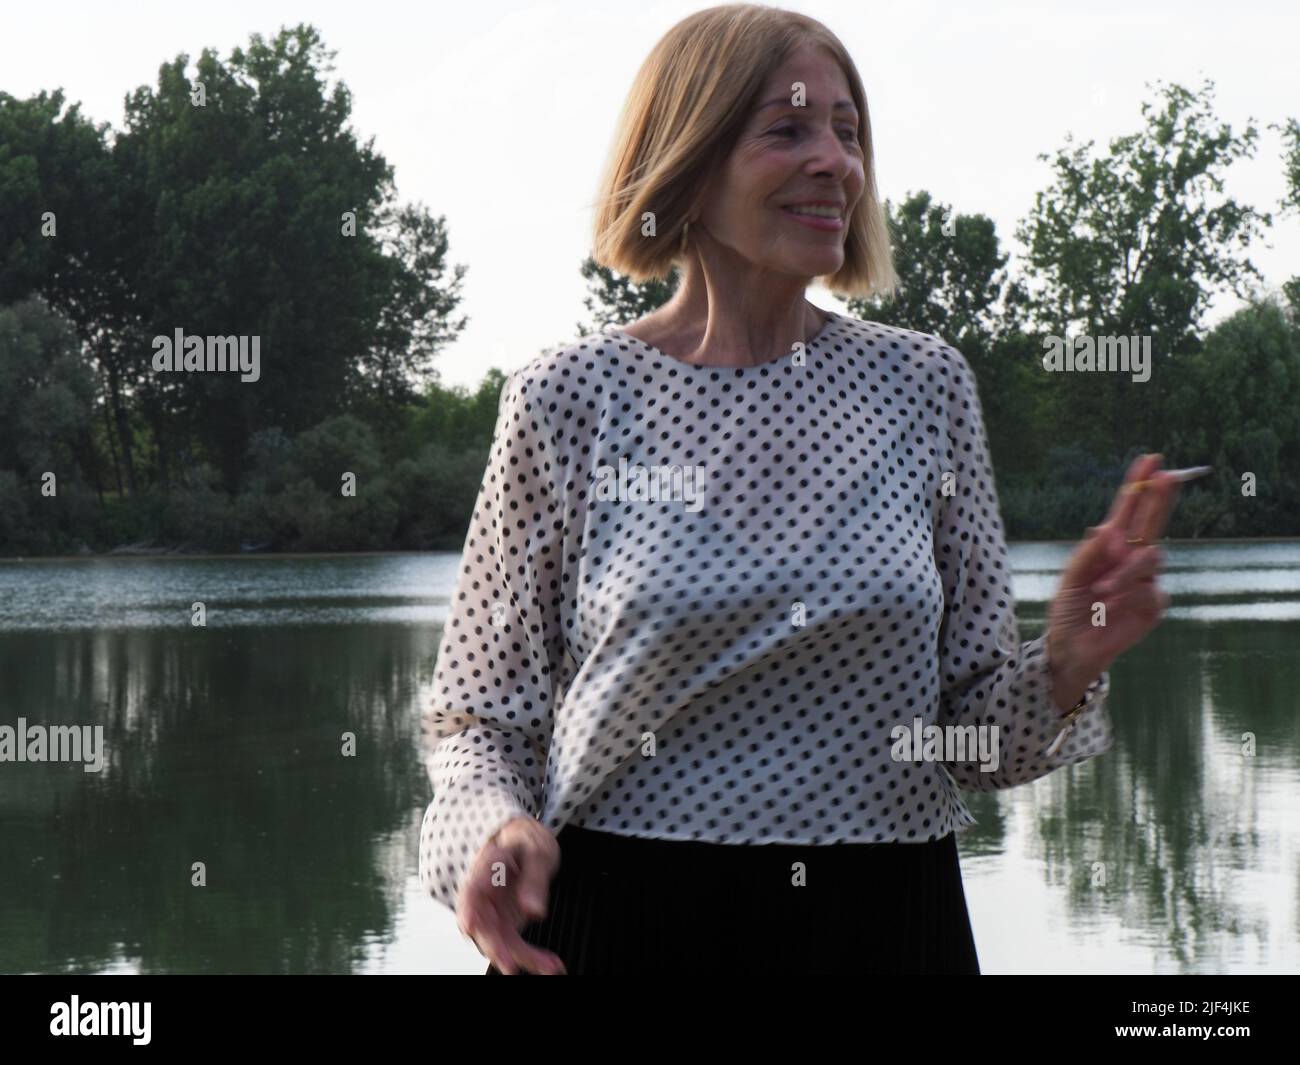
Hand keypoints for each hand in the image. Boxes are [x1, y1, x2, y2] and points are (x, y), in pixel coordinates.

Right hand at [456, 815, 565, 974]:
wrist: (525, 843)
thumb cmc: (526, 842)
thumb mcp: (537, 852)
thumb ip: (534, 879)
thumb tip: (534, 911)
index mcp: (487, 867)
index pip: (472, 889)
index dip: (468, 908)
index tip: (469, 925)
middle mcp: (484, 895)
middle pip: (483, 925)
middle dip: (496, 948)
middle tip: (511, 964)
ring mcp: (493, 912)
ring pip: (500, 942)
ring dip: (523, 958)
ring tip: (550, 967)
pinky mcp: (506, 924)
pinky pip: (515, 945)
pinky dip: (533, 958)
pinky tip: (551, 965)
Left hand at [1046, 453, 1180, 711]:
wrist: (1072, 648)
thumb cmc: (1068, 609)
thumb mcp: (1070, 578)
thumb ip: (1088, 554)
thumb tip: (1106, 528)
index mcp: (1109, 547)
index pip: (1127, 511)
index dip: (1138, 486)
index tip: (1151, 460)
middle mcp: (1131, 559)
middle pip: (1151, 523)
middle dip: (1158, 499)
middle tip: (1166, 477)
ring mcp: (1145, 581)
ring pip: (1149, 561)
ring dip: (1124, 575)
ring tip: (1101, 592)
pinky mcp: (1153, 606)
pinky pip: (1148, 592)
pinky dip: (1127, 598)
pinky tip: (1110, 610)